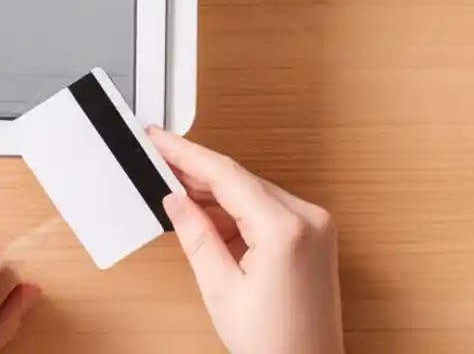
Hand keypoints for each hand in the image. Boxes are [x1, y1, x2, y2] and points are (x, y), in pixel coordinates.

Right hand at [147, 128, 343, 353]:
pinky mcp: (314, 235)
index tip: (160, 140)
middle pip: (240, 180)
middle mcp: (309, 219)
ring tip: (177, 196)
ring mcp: (316, 225)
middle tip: (158, 163)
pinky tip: (208, 216)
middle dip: (197, 174)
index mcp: (285, 229)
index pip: (227, 175)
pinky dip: (236, 210)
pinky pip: (268, 208)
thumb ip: (196, 235)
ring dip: (215, 194)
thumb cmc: (275, 344)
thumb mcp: (220, 288)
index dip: (187, 153)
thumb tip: (175, 200)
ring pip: (252, 192)